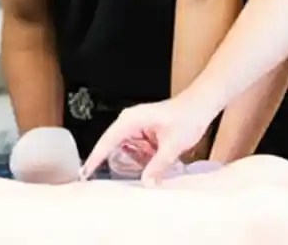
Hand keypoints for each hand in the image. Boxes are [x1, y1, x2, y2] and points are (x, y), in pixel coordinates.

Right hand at [80, 95, 215, 185]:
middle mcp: (131, 122)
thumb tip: (146, 183)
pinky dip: (146, 157)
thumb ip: (157, 166)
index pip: (106, 141)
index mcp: (131, 120)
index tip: (84, 172)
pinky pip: (139, 149)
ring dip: (139, 159)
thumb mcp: (172, 145)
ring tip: (154, 159)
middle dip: (121, 161)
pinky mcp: (146, 132)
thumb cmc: (188, 115)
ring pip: (129, 150)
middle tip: (121, 176)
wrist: (202, 105)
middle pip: (115, 147)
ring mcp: (138, 127)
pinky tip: (159, 158)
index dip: (95, 158)